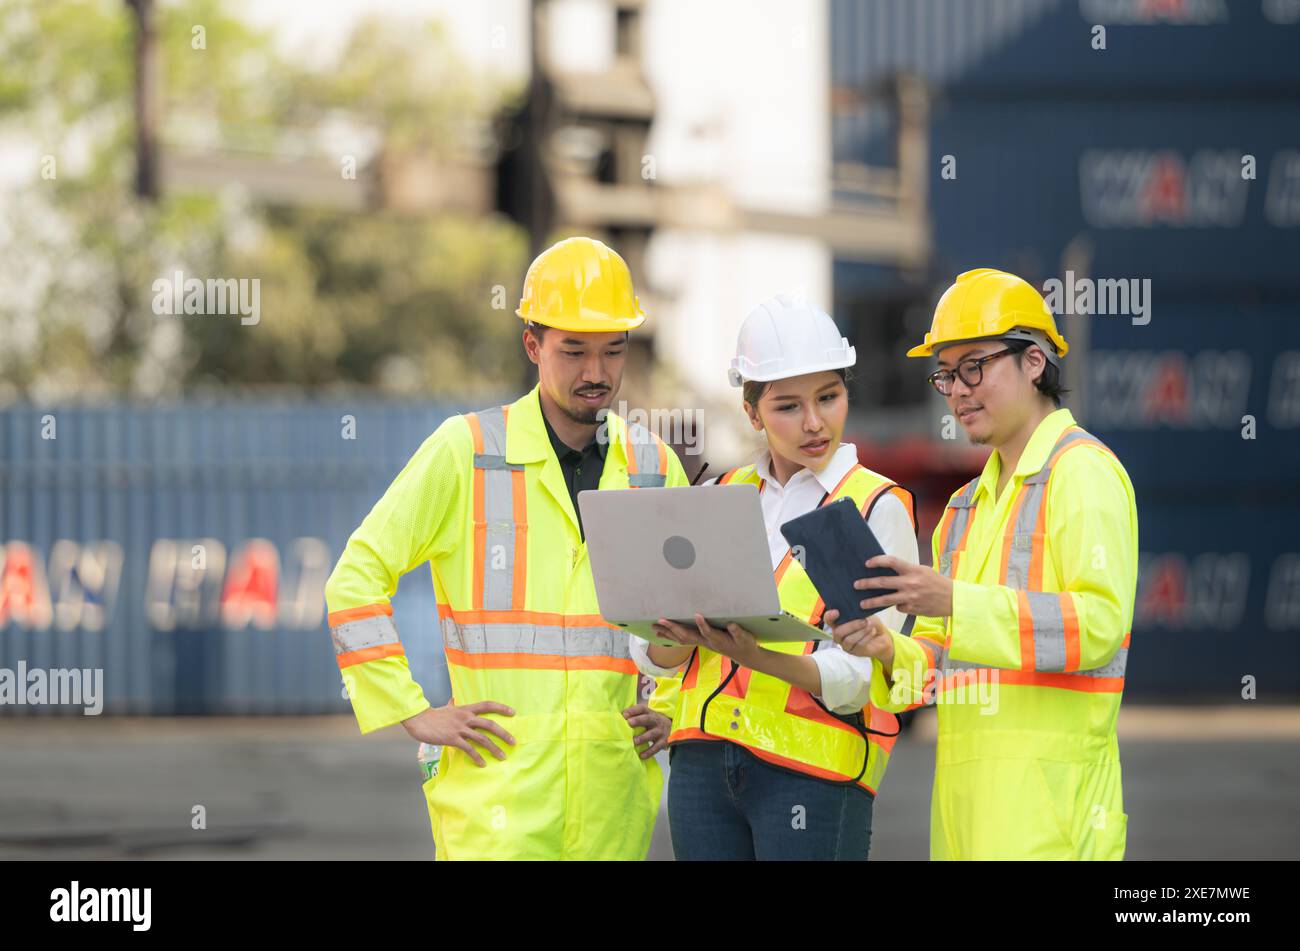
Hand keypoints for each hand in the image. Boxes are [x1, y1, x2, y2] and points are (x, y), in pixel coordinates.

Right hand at [401, 701, 515, 767]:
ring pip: (482, 738)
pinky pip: (469, 749)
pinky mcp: (452, 739)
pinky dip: (477, 757)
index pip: (487, 705)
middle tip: (513, 742)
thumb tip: (453, 700)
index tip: (513, 712)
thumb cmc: (433, 715)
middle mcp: (465, 718)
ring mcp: (459, 728)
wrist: (418, 720)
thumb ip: (453, 705)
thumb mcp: (446, 708)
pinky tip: (483, 763)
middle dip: (503, 734)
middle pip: (489, 724)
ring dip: (494, 748)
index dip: (501, 708)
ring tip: (503, 757)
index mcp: (466, 709)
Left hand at [623, 703, 670, 758]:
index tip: (624, 714)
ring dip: (642, 738)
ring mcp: (660, 731)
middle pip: (648, 719)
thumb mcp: (645, 715)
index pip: (642, 709)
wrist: (670, 726)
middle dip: (638, 720)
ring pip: (651, 734)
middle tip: (629, 723)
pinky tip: (641, 755)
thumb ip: (634, 715)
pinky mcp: (663, 742)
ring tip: (634, 741)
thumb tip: (619, 717)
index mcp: (649, 712)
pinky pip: (656, 747)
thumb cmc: (651, 721)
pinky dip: (649, 752)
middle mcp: (656, 720)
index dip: (633, 710)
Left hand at [654, 614, 761, 665]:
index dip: (703, 625)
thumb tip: (732, 625)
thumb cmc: (745, 645)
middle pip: (687, 636)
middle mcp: (706, 642)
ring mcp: (702, 642)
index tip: (697, 614)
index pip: (708, 632)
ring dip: (668, 633)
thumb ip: (738, 632)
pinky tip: (664, 633)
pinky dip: (672, 636)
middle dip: (673, 628)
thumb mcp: (746, 638)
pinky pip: (683, 639)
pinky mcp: (701, 641)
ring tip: (654, 628)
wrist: (744, 656)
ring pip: (682, 639)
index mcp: (717, 640)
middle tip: (660, 621)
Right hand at [824, 610, 892, 667]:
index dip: (830, 616)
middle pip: (838, 632)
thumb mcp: (866, 614)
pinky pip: (858, 645)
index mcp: (838, 622)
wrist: (882, 636)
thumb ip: (859, 612)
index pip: (828, 620)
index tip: (837, 612)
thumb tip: (856, 610)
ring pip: (848, 640)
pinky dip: (866, 637)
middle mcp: (839, 634)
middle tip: (864, 621)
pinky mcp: (854, 652)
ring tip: (870, 625)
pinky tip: (872, 631)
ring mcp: (845, 645)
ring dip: (861, 632)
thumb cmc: (871, 623)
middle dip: (851, 626)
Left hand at [854, 555, 953, 617]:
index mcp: (913, 570)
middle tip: (856, 585)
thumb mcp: (922, 570)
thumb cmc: (936, 582)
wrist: (953, 599)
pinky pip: (898, 607)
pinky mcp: (912, 609)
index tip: (867, 563)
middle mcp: (910, 583)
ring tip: (862, 604)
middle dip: (867, 584)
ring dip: (871, 602)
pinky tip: (901, 603)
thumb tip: (886, 570)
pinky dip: (897, 605)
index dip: (877, 561)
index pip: (891, 561)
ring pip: (885, 600)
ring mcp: (910, 598)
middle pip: (883, 582)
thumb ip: (906, 570)